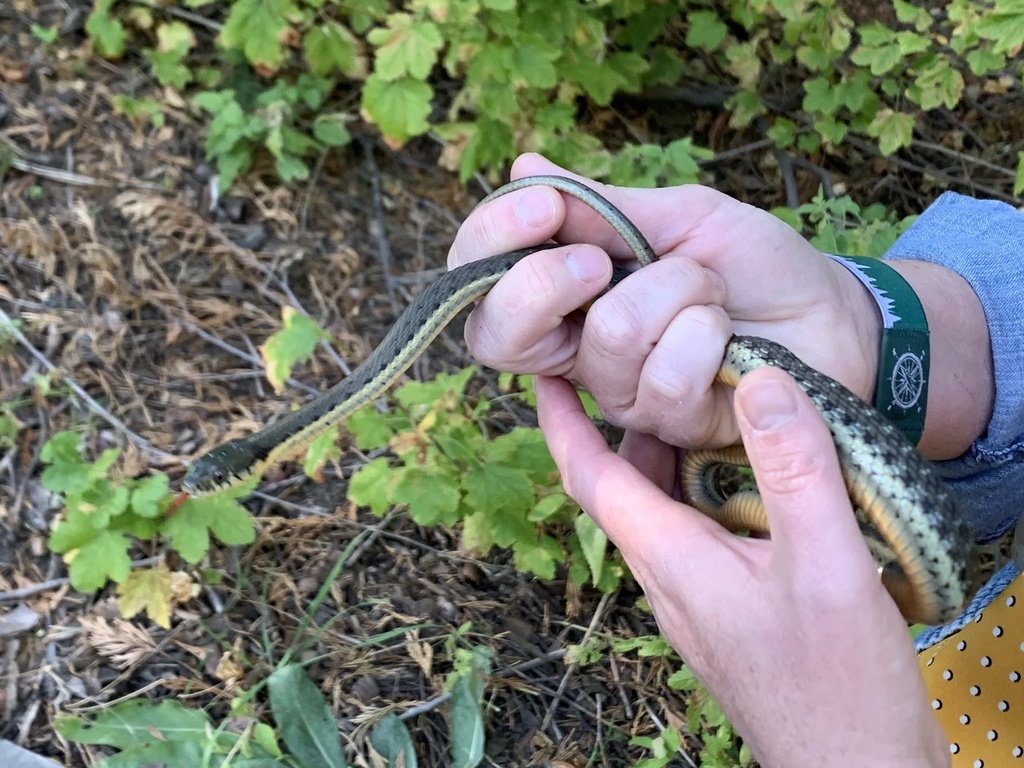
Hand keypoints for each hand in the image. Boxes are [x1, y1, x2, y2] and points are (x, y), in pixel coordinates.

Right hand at [449, 154, 880, 449]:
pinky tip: (731, 336)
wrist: (829, 312)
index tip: (541, 204)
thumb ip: (600, 206)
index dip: (490, 243)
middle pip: (499, 336)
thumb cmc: (753, 263)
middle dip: (547, 284)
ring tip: (712, 290)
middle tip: (604, 261)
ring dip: (678, 290)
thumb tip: (522, 168)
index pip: (482, 283)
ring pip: (609, 335)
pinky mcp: (667, 425)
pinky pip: (666, 371)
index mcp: (568, 295)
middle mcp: (578, 351)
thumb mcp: (677, 216)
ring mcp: (619, 393)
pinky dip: (709, 330)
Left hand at [535, 369, 948, 767]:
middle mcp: (668, 576)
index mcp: (669, 557)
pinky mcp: (729, 611)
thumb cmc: (838, 685)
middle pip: (625, 486)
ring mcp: (697, 598)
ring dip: (671, 454)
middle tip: (644, 364)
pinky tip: (753, 475)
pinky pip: (698, 532)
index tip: (546, 372)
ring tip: (702, 401)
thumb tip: (760, 382)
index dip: (561, 420)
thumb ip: (793, 471)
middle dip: (625, 423)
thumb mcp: (824, 564)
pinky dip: (708, 488)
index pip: (590, 476)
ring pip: (664, 508)